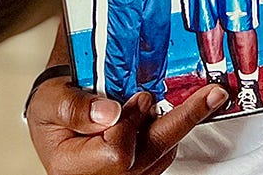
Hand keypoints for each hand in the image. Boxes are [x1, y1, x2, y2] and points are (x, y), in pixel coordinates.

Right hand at [27, 78, 227, 174]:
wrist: (54, 116)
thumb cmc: (51, 109)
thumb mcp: (51, 101)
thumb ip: (76, 106)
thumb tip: (109, 112)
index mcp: (73, 167)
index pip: (118, 152)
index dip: (132, 122)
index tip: (139, 97)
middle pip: (151, 154)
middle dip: (183, 120)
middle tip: (211, 95)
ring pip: (161, 153)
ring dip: (182, 123)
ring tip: (204, 96)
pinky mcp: (137, 169)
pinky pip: (162, 153)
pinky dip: (173, 129)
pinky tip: (182, 108)